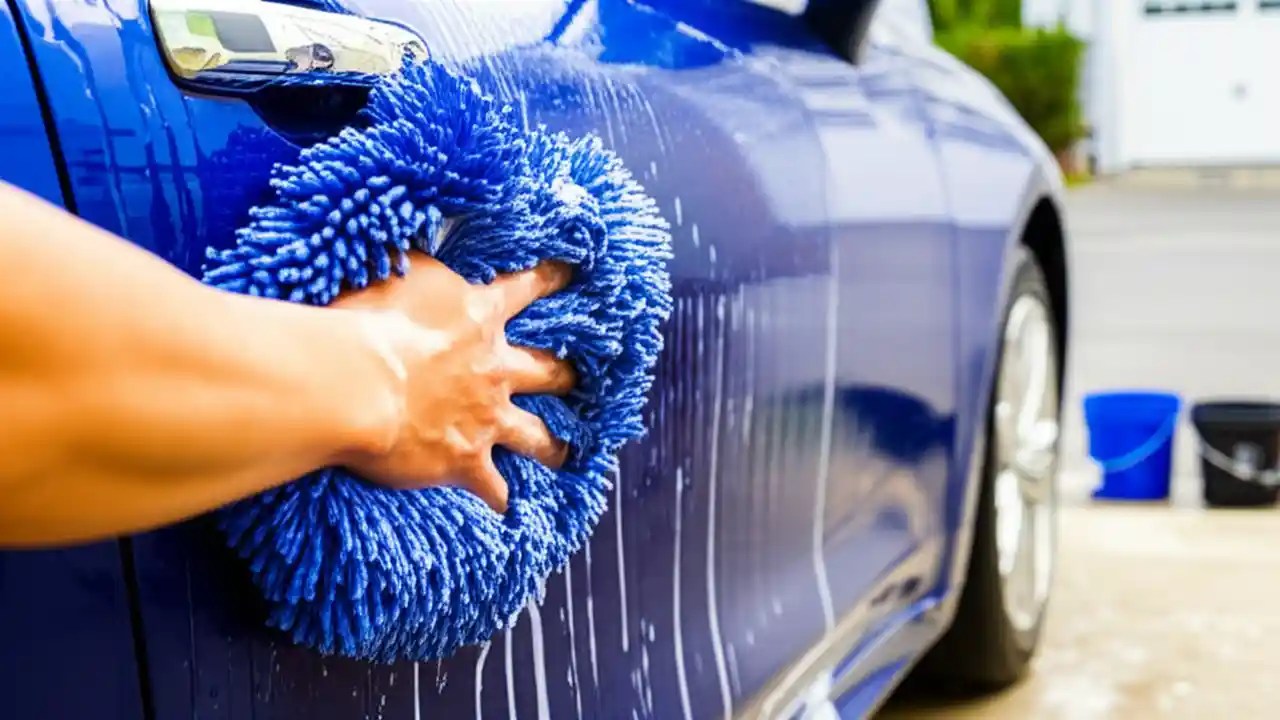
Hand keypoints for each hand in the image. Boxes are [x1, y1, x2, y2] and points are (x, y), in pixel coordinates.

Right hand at [334, 252, 574, 511]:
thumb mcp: (397, 270)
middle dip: (564, 375)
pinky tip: (508, 510)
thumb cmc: (365, 320)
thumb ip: (421, 265)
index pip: (526, 289)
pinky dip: (501, 500)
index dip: (550, 279)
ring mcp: (486, 420)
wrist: (355, 384)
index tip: (570, 272)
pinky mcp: (466, 463)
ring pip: (536, 436)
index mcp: (480, 317)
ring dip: (553, 446)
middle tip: (575, 377)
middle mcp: (495, 369)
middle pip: (547, 371)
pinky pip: (494, 489)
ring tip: (566, 454)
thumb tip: (422, 250)